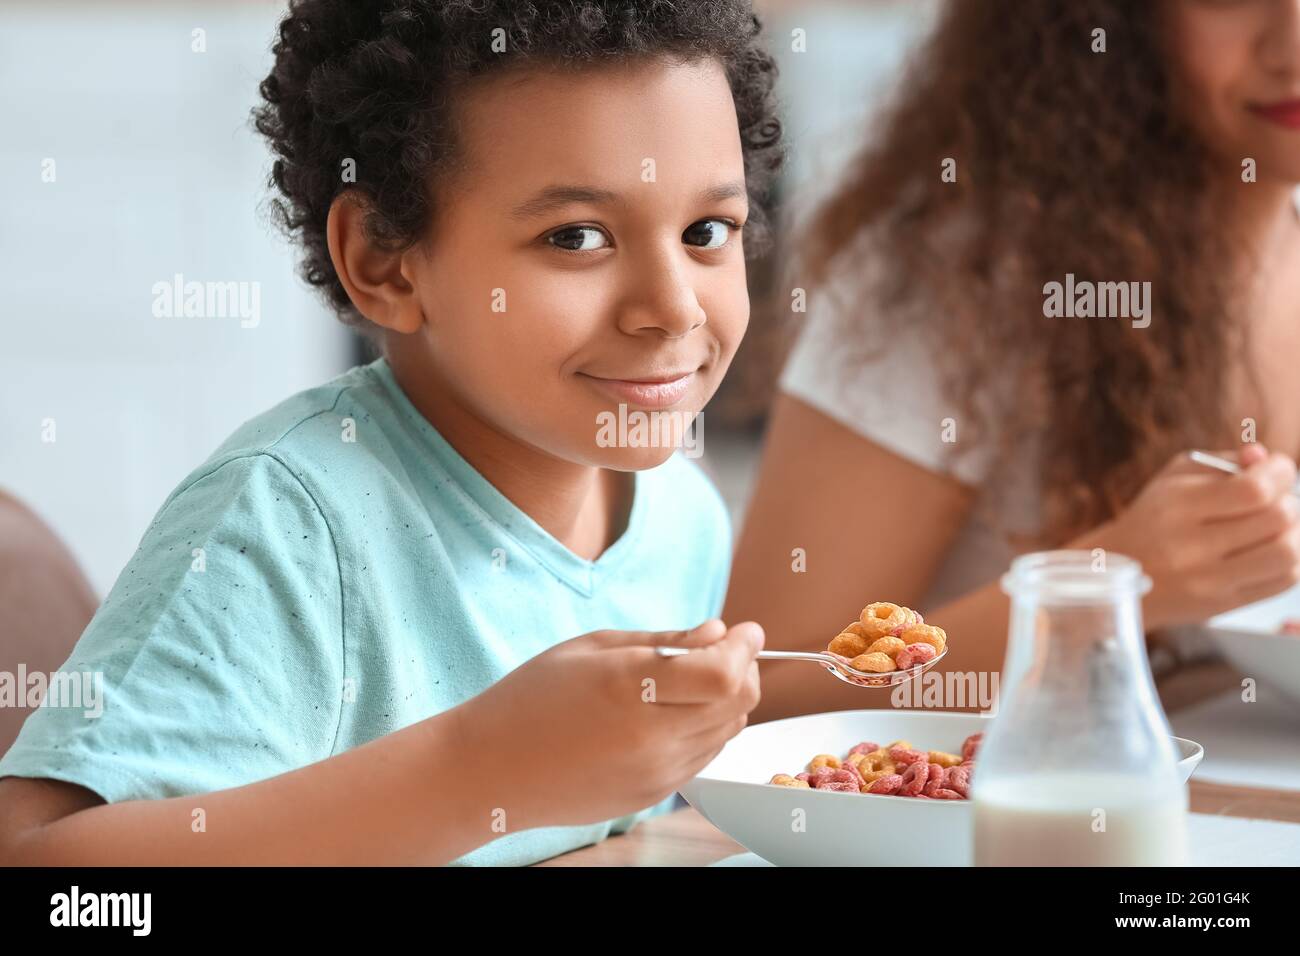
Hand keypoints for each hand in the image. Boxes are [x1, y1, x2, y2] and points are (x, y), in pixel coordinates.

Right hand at [453, 618, 762, 829]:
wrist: (491, 770)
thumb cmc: (533, 696)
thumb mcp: (594, 647)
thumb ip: (664, 641)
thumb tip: (718, 632)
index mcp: (630, 689)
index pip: (723, 671)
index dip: (744, 646)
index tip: (746, 630)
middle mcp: (651, 738)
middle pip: (738, 703)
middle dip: (744, 669)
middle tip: (728, 648)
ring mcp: (655, 774)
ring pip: (727, 732)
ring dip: (727, 700)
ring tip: (696, 678)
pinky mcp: (653, 797)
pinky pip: (702, 757)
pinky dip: (705, 729)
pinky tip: (674, 712)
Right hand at [1086, 445, 1299, 628]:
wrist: (1116, 575)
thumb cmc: (1153, 519)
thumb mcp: (1174, 479)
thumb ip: (1224, 462)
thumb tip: (1264, 457)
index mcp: (1178, 506)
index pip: (1254, 489)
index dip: (1280, 472)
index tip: (1279, 468)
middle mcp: (1191, 546)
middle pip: (1277, 519)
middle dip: (1289, 502)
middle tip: (1278, 499)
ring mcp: (1208, 580)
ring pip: (1287, 553)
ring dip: (1294, 534)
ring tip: (1281, 527)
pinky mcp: (1221, 605)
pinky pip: (1282, 582)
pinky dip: (1289, 561)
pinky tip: (1272, 550)